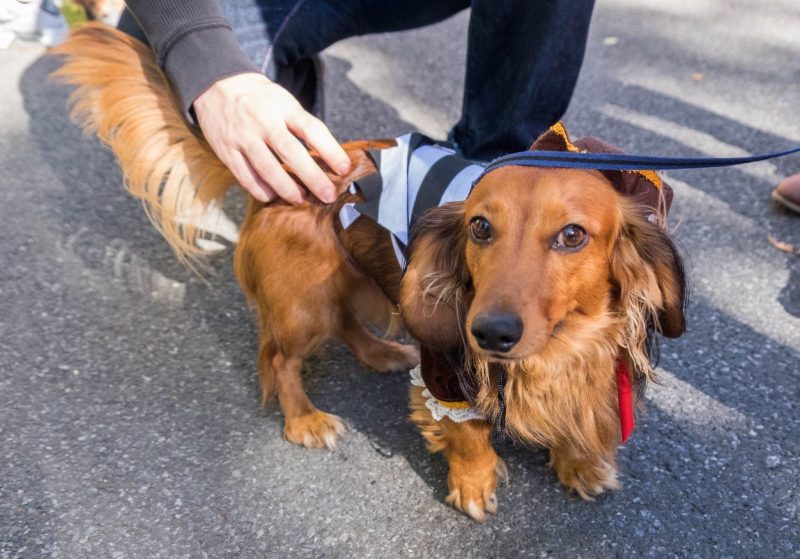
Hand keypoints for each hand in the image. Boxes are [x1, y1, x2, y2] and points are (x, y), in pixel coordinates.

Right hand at [193, 72, 350, 203]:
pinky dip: (260, 189)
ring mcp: (243, 136)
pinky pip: (245, 176)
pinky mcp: (226, 150)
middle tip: (328, 195)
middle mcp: (264, 121)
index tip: (345, 169)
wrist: (218, 85)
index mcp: (284, 107)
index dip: (331, 150)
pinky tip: (272, 196)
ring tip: (301, 199)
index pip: (312, 129)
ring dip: (287, 188)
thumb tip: (329, 159)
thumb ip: (303, 127)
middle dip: (312, 177)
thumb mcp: (285, 103)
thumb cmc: (262, 100)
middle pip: (291, 152)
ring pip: (267, 168)